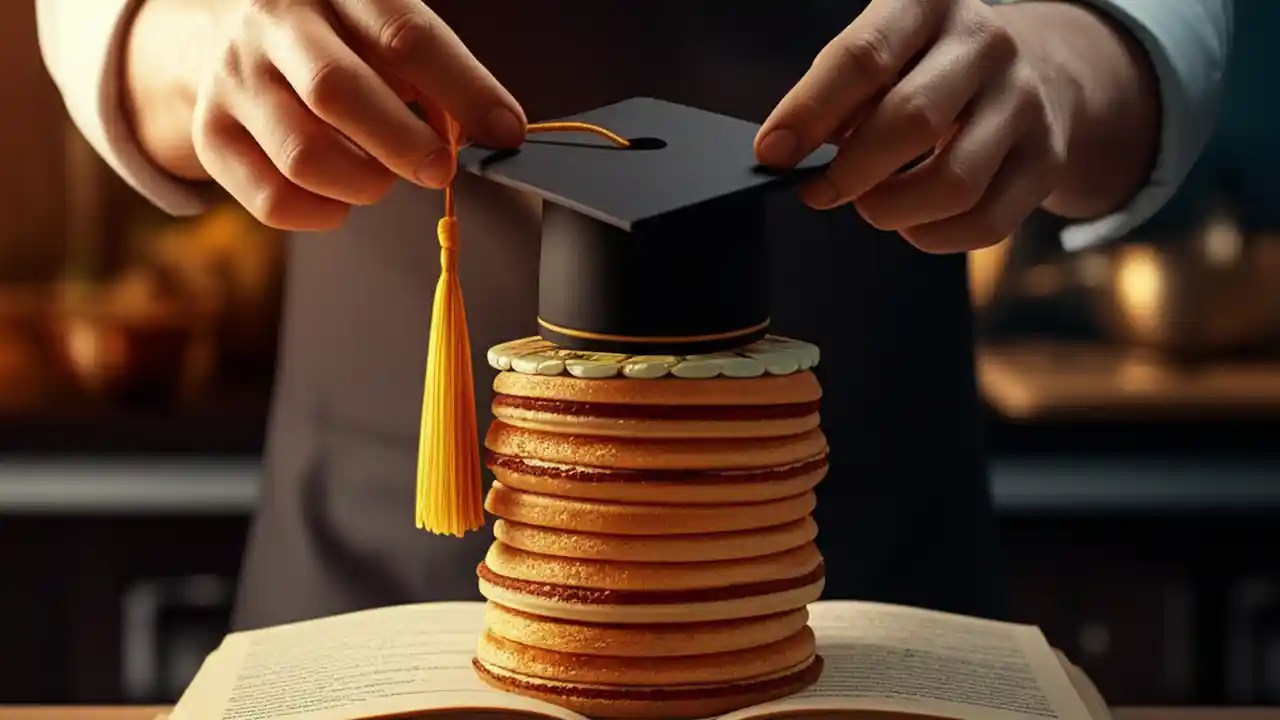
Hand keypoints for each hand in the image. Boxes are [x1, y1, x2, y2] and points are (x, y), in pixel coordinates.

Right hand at [127, 0, 524, 229]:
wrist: (225, 30)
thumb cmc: (335, 38)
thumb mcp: (384, 30)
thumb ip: (434, 74)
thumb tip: (491, 128)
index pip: (406, 36)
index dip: (464, 89)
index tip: (505, 130)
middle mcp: (277, 24)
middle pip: (339, 90)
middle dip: (405, 143)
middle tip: (440, 169)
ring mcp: (236, 79)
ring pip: (304, 154)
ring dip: (363, 183)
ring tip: (382, 178)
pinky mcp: (212, 133)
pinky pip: (273, 199)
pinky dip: (321, 213)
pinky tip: (339, 199)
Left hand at [756, 0, 1157, 252]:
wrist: (1040, 71)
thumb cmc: (932, 68)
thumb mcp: (886, 53)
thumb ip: (840, 92)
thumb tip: (788, 148)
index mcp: (929, 2)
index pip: (863, 56)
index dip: (809, 111)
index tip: (773, 152)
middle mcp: (986, 42)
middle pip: (911, 121)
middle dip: (850, 171)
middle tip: (819, 191)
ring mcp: (1025, 100)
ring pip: (952, 183)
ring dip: (893, 210)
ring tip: (871, 203)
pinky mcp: (1047, 157)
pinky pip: (985, 223)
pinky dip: (933, 236)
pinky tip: (914, 221)